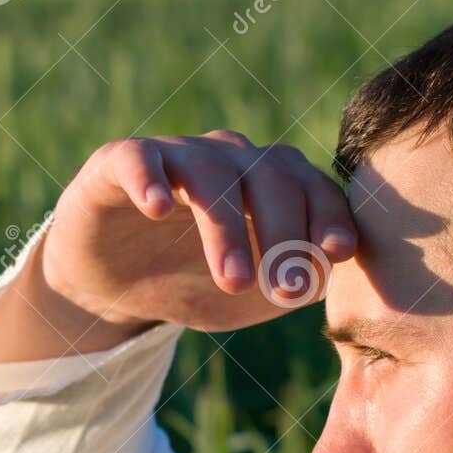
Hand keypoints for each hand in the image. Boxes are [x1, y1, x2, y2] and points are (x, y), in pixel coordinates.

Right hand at [0, 130, 357, 366]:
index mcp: (271, 183)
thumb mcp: (256, 295)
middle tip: (287, 289)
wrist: (114, 284)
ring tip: (234, 280)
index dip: (329, 214)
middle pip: (271, 177)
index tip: (338, 252)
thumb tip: (334, 270)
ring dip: (228, 227)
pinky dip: (149, 178)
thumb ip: (300, 281)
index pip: (313, 186)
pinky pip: (138, 158)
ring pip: (212, 174)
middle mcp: (230, 159)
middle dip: (285, 233)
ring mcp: (176, 156)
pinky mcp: (119, 161)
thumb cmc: (196, 282)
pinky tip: (157, 208)